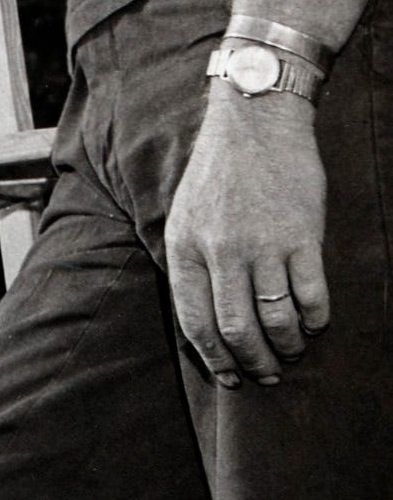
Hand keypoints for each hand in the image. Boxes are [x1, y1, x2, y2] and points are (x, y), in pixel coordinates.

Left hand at [164, 90, 329, 389]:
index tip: (230, 379)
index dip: (213, 359)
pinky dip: (315, 321)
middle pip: (236, 331)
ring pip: (276, 321)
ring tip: (291, 352)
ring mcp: (262, 244)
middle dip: (253, 364)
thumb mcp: (185, 212)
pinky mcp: (301, 237)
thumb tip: (203, 322)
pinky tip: (313, 323)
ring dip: (287, 348)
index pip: (194, 322)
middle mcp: (220, 249)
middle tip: (267, 375)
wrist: (256, 121)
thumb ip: (192, 262)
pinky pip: (311, 298)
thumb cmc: (219, 170)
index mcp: (185, 244)